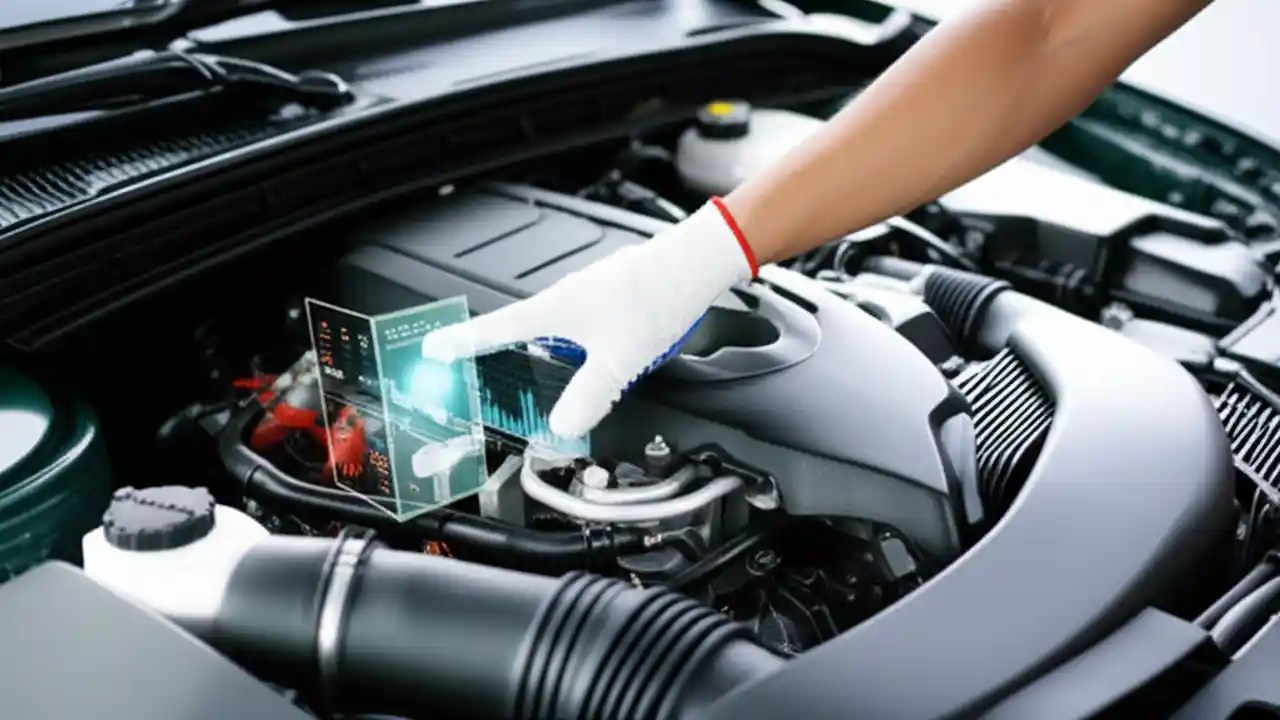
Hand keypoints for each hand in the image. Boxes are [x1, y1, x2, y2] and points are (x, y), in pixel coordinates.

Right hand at [420, 199, 757, 437]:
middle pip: (520, 331)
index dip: (461, 343)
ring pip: (554, 330)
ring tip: (542, 380)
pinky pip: (578, 326)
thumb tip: (562, 425)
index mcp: (555, 310)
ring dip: (543, 352)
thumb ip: (588, 397)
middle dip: (499, 353)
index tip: (433, 348)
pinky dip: (574, 345)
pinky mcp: (608, 296)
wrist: (696, 262)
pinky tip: (596, 362)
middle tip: (480, 371)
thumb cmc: (656, 297)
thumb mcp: (619, 361)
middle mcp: (564, 298)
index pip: (494, 330)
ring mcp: (587, 295)